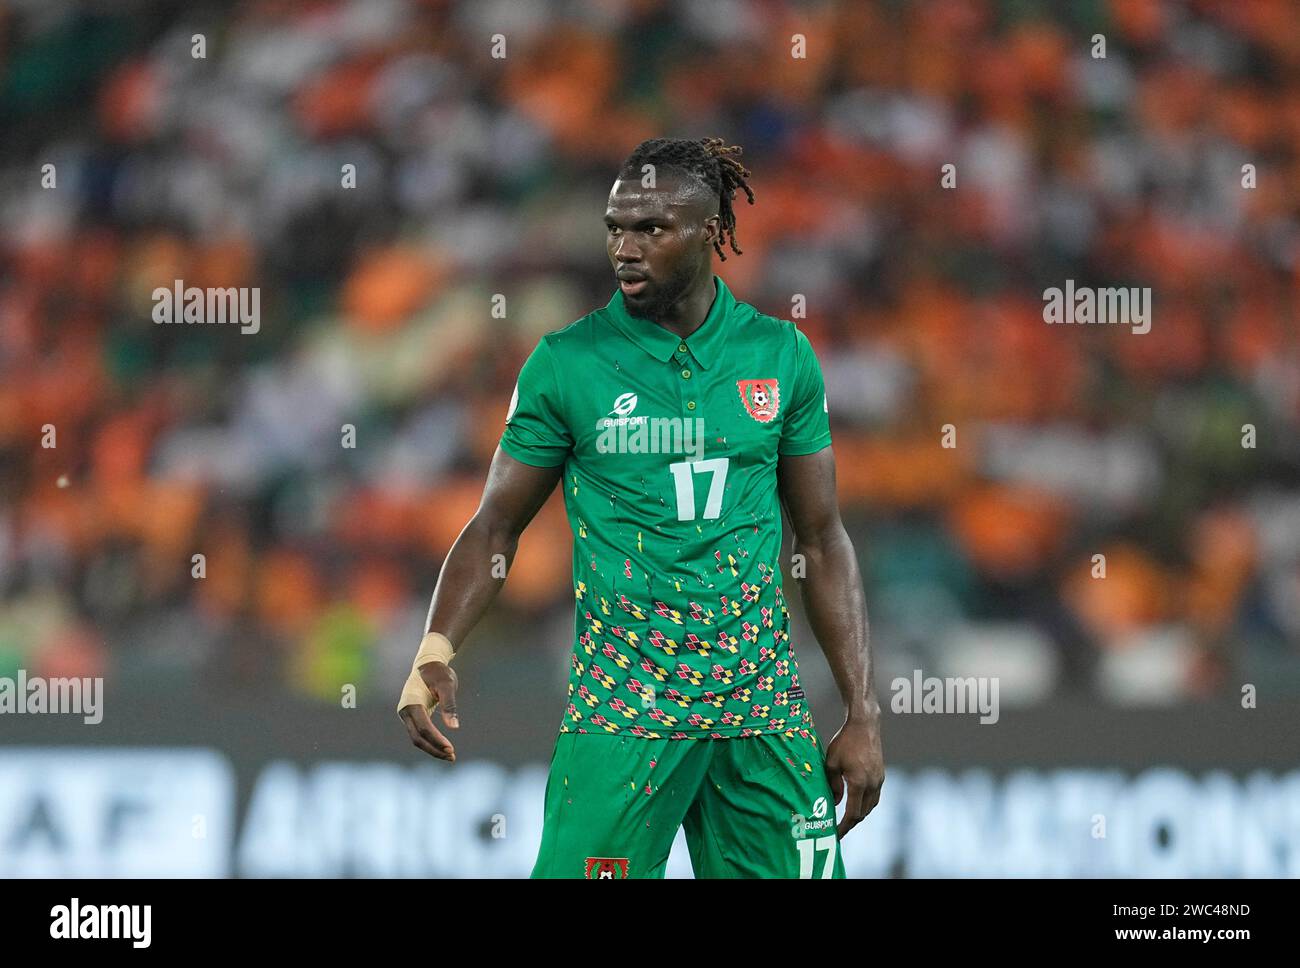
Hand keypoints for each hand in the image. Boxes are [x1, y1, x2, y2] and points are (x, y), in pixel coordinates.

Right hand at [398, 661, 459, 761]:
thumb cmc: (438, 672)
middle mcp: (405, 711)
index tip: (451, 749)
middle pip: (418, 738)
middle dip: (434, 749)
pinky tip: (443, 747)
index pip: (424, 728)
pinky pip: (420, 734)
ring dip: (433, 748)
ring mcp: (407, 716)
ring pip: (418, 738)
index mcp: (411, 703)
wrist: (427, 664)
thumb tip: (454, 727)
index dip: (437, 740)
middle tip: (452, 756)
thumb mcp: (447, 684)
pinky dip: (431, 742)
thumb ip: (450, 705)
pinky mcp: (412, 717)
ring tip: (450, 755)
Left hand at [824, 712, 883, 838]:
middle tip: (838, 829)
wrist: (864, 725)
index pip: (853, 814)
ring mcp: (879, 780)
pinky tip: (857, 802)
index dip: (844, 827)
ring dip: (859, 814)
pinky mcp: (881, 775)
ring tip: (847, 819)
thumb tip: (835, 802)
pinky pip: (874, 796)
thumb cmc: (844, 741)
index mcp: (859, 783)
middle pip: (863, 813)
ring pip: (870, 806)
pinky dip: (865, 804)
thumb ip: (833, 785)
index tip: (835, 834)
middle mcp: (872, 784)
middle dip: (851, 823)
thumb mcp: (831, 763)